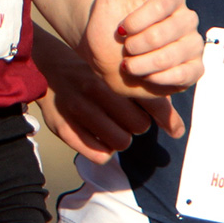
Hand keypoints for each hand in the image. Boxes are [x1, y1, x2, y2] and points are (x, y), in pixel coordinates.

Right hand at [34, 31, 181, 162]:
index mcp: (110, 76)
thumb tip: (178, 130)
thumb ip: (146, 96)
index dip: (159, 118)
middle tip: (127, 119)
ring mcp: (75, 110)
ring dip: (121, 139)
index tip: (162, 123)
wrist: (46, 67)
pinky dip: (104, 151)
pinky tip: (99, 139)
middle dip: (136, 126)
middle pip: (138, 126)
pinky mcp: (63, 128)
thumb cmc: (91, 74)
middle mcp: (92, 92)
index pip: (149, 106)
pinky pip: (98, 155)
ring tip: (113, 128)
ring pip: (120, 142)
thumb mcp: (116, 76)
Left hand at [81, 0, 203, 96]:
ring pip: (181, 53)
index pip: (167, 3)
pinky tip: (147, 76)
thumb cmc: (107, 26)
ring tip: (130, 64)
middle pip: (173, 30)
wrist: (107, 62)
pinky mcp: (195, 69)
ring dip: (149, 63)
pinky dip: (165, 77)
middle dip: (142, 43)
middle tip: (125, 48)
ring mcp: (193, 45)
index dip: (141, 18)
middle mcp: (187, 20)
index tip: (120, 28)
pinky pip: (189, 73)